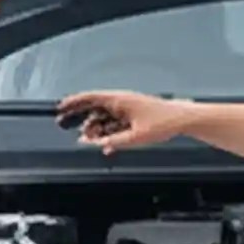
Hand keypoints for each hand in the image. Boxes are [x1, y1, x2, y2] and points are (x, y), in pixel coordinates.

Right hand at [56, 90, 190, 153]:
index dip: (73, 102)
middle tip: (66, 126)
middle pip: (94, 109)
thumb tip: (95, 144)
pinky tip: (107, 145)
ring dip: (97, 130)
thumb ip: (113, 141)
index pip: (90, 98)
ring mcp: (128, 108)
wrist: (182, 119)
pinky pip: (115, 123)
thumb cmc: (163, 122)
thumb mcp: (135, 137)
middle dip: (82, 119)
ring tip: (92, 142)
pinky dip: (109, 133)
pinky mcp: (134, 115)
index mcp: (120, 100)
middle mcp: (122, 101)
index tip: (60, 108)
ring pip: (105, 118)